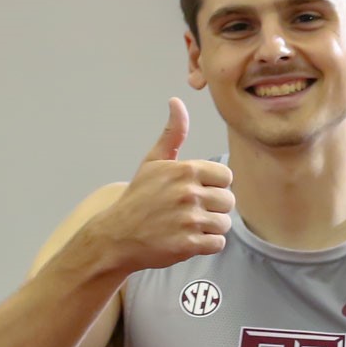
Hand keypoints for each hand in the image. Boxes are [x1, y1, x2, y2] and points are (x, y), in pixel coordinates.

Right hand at [82, 98, 233, 272]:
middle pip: (228, 201)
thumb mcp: (153, 162)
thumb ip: (173, 133)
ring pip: (225, 223)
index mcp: (185, 170)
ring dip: (211, 228)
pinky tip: (190, 239)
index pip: (226, 176)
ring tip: (190, 226)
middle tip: (192, 212)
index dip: (214, 185)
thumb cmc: (138, 198)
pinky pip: (217, 243)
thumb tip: (176, 101)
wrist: (117, 235)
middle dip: (214, 208)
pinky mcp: (188, 245)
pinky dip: (207, 245)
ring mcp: (189, 220)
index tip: (197, 191)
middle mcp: (189, 193)